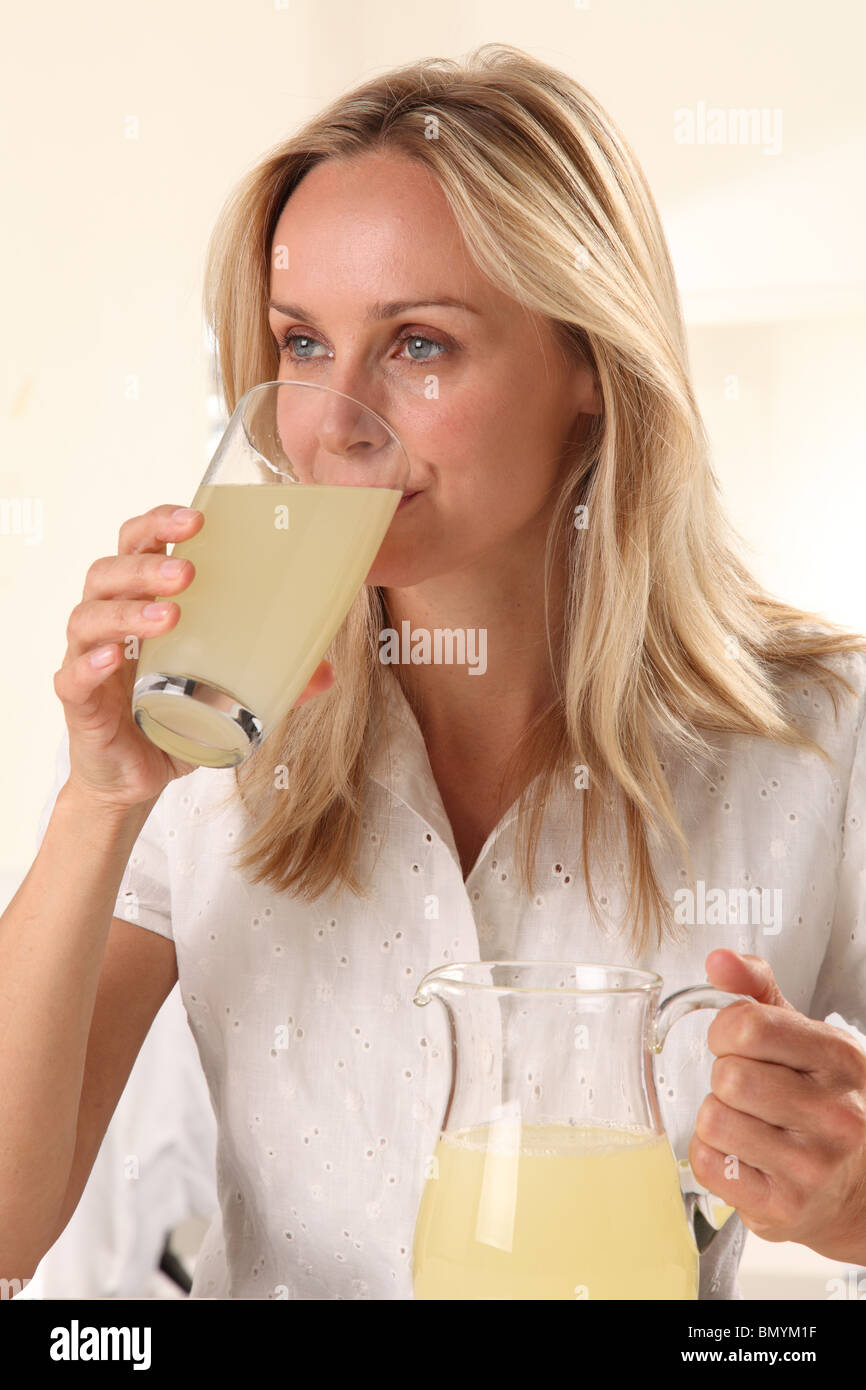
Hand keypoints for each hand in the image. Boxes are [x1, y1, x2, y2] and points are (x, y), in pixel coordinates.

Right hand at [55, 503, 334, 811]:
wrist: (135, 779)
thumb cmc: (174, 718)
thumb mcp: (229, 696)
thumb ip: (274, 680)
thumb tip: (326, 672)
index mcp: (141, 603)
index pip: (137, 544)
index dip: (159, 523)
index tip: (197, 518)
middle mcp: (109, 622)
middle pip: (108, 571)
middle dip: (147, 564)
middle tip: (188, 574)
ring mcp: (88, 660)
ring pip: (88, 617)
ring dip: (127, 611)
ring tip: (169, 616)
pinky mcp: (79, 705)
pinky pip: (71, 677)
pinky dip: (87, 665)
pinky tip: (108, 662)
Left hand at [688, 948, 865, 1261]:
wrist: (860, 1189)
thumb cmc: (825, 1102)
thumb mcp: (806, 1038)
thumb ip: (758, 991)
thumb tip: (718, 959)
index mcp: (838, 1059)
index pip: (748, 1026)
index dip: (726, 1030)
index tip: (736, 1042)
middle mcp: (834, 1114)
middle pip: (728, 1077)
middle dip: (725, 1077)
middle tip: (748, 1090)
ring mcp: (811, 1166)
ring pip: (714, 1120)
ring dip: (717, 1118)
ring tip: (748, 1123)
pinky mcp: (782, 1208)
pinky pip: (707, 1162)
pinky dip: (713, 1156)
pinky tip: (744, 1156)